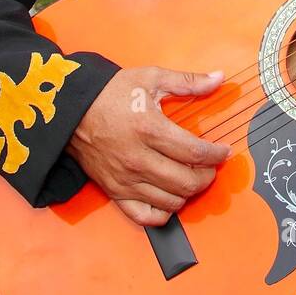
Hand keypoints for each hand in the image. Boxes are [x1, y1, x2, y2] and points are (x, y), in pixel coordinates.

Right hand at [65, 66, 231, 227]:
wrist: (72, 110)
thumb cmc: (110, 93)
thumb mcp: (151, 78)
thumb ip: (188, 81)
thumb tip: (218, 78)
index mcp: (150, 130)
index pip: (195, 153)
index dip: (216, 155)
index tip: (223, 151)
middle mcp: (138, 159)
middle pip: (187, 182)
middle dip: (207, 176)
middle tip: (211, 166)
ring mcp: (126, 179)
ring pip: (171, 201)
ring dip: (189, 193)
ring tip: (192, 177)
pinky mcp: (114, 191)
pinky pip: (144, 216)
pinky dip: (163, 213)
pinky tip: (170, 197)